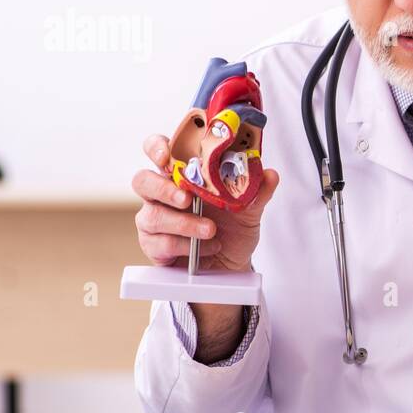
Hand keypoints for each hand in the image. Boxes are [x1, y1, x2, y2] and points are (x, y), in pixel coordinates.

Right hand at [131, 134, 279, 273]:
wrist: (232, 264)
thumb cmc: (232, 228)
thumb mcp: (249, 209)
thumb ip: (257, 191)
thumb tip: (270, 174)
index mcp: (183, 175)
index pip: (159, 151)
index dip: (156, 148)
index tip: (166, 155)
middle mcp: (163, 194)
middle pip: (143, 180)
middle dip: (164, 189)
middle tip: (187, 199)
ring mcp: (155, 218)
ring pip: (153, 215)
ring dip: (185, 224)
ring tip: (210, 230)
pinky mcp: (154, 245)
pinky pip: (160, 243)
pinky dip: (186, 245)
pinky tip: (207, 247)